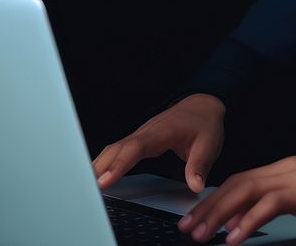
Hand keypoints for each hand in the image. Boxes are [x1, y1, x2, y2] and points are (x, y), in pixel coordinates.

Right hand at [92, 93, 224, 191]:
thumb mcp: (209, 144)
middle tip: (87, 190)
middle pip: (117, 149)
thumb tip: (195, 186)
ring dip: (99, 166)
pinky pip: (118, 150)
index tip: (105, 180)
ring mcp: (141, 135)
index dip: (118, 165)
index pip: (135, 149)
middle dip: (100, 168)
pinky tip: (97, 175)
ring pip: (114, 149)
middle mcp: (146, 132)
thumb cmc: (205, 123)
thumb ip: (200, 165)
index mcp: (161, 132)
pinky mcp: (139, 140)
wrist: (202, 105)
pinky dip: (105, 162)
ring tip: (86, 187)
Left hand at [176, 155, 295, 244]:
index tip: (196, 219)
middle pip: (238, 183)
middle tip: (188, 228)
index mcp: (290, 169)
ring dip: (221, 214)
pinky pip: (272, 203)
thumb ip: (285, 204)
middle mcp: (291, 167)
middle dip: (209, 206)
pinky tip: (236, 237)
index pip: (243, 180)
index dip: (216, 199)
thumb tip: (251, 221)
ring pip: (249, 189)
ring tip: (203, 235)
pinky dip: (250, 220)